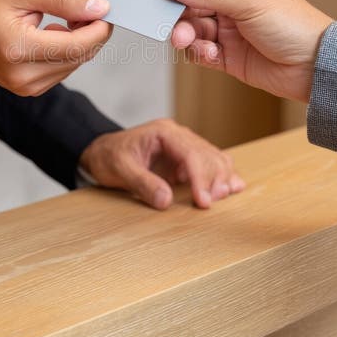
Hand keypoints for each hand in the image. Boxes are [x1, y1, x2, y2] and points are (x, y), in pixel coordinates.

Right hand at [0, 0, 111, 96]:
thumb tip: (99, 7)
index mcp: (17, 48)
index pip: (75, 45)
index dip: (98, 28)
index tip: (106, 9)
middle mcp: (22, 75)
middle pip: (79, 56)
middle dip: (92, 32)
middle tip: (89, 7)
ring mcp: (26, 87)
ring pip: (75, 64)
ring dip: (80, 41)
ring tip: (66, 18)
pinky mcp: (30, 90)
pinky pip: (63, 70)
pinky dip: (68, 51)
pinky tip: (55, 34)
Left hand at [79, 118, 244, 209]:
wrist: (102, 152)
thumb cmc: (109, 157)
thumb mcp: (119, 170)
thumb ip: (142, 183)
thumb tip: (166, 200)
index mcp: (163, 133)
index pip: (191, 152)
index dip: (200, 176)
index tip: (203, 200)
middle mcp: (178, 135)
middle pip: (208, 154)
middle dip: (214, 179)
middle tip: (209, 203)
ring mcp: (185, 146)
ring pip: (215, 158)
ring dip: (221, 178)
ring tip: (220, 198)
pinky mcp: (187, 159)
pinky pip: (211, 164)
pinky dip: (223, 176)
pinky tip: (233, 188)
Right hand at [165, 0, 331, 102]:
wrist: (314, 67)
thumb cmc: (293, 26)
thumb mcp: (249, 2)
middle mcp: (235, 4)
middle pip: (193, 4)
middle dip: (181, 15)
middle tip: (172, 27)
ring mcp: (232, 31)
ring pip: (195, 29)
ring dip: (187, 36)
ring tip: (187, 43)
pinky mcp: (230, 56)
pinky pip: (202, 51)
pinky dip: (199, 53)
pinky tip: (208, 54)